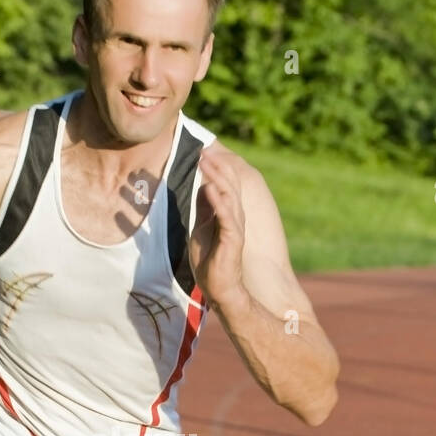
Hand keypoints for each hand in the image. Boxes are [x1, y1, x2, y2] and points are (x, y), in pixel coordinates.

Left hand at [189, 145, 246, 308]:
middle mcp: (233, 215)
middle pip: (227, 184)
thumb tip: (202, 187)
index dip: (214, 167)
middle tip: (204, 147)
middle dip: (216, 164)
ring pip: (228, 195)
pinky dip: (217, 201)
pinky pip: (225, 216)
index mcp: (226, 212)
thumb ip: (204, 208)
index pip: (222, 183)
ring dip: (216, 176)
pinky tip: (209, 187)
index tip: (202, 150)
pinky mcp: (232, 238)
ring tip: (205, 160)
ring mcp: (234, 226)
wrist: (220, 288)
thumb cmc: (211, 262)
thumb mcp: (202, 228)